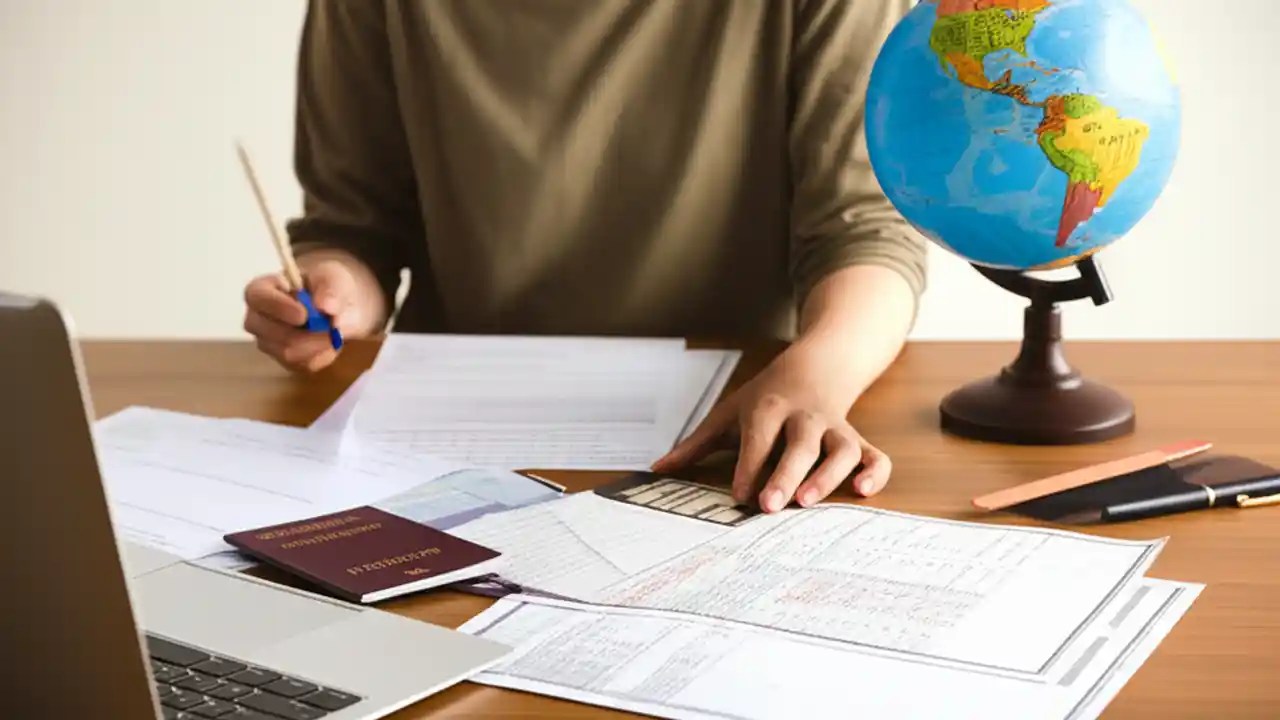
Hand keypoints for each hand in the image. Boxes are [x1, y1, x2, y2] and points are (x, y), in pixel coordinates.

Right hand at [242, 258, 374, 372]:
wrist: (340, 306)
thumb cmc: (327, 285)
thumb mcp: (333, 278)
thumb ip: (331, 289)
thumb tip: (325, 307)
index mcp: (262, 290)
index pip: (257, 297)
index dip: (278, 307)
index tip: (304, 315)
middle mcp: (257, 318)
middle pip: (268, 333)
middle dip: (303, 334)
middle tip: (331, 329)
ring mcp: (269, 342)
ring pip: (287, 353)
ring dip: (317, 345)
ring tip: (335, 332)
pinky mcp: (285, 360)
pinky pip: (303, 365)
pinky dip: (323, 355)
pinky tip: (331, 342)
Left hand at [651, 343, 890, 511]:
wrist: (815, 365)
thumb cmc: (766, 397)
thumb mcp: (728, 413)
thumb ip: (695, 445)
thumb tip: (658, 469)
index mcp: (768, 408)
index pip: (758, 437)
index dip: (748, 466)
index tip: (738, 495)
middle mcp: (804, 417)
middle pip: (800, 445)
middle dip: (785, 474)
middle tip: (771, 506)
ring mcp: (834, 428)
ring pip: (840, 449)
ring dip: (828, 475)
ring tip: (808, 502)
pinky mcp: (856, 438)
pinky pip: (874, 454)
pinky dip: (874, 472)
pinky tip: (863, 491)